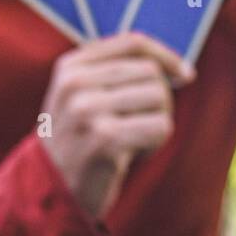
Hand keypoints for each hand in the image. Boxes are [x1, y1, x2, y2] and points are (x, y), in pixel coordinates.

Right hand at [38, 32, 193, 218]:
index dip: (166, 56)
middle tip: (139, 126)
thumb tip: (182, 70)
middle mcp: (75, 83)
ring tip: (131, 140)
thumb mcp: (84, 97)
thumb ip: (119, 72)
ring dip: (157, 122)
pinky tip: (132, 155)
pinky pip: (160, 127)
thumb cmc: (79, 141)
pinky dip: (156, 143)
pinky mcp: (105, 139)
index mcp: (71, 67)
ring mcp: (87, 110)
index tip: (186, 75)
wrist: (50, 192)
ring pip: (159, 98)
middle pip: (150, 72)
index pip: (133, 43)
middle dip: (159, 100)